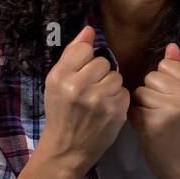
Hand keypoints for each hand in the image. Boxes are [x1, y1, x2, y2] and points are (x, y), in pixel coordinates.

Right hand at [39, 26, 129, 177]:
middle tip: (89, 90)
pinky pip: (124, 91)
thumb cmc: (61, 112)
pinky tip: (106, 108)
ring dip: (109, 85)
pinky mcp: (116, 111)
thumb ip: (72, 54)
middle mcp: (80, 86)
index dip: (85, 60)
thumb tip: (89, 30)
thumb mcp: (55, 83)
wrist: (68, 148)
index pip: (85, 49)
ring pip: (116, 76)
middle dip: (98, 73)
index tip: (81, 73)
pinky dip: (117, 98)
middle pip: (103, 62)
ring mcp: (100, 100)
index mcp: (61, 77)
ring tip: (97, 99)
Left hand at [129, 43, 179, 178]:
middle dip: (151, 92)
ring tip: (155, 118)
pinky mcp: (155, 121)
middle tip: (162, 111)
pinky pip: (134, 106)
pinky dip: (136, 116)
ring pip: (140, 90)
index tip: (171, 99)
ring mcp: (173, 108)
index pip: (166, 65)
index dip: (162, 81)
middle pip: (151, 76)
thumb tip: (171, 46)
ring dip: (142, 104)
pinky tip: (148, 127)